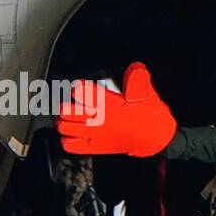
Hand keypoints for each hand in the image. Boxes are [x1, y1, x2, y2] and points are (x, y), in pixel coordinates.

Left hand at [56, 62, 176, 156]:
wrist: (152, 138)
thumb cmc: (147, 115)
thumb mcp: (144, 92)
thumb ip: (137, 77)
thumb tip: (135, 67)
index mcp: (106, 102)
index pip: (80, 91)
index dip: (77, 88)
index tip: (78, 88)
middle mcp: (96, 118)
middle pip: (66, 110)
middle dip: (66, 106)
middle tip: (70, 105)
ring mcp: (93, 133)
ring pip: (65, 127)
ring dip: (63, 122)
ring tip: (67, 119)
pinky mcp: (94, 148)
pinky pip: (70, 145)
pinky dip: (67, 140)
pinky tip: (71, 136)